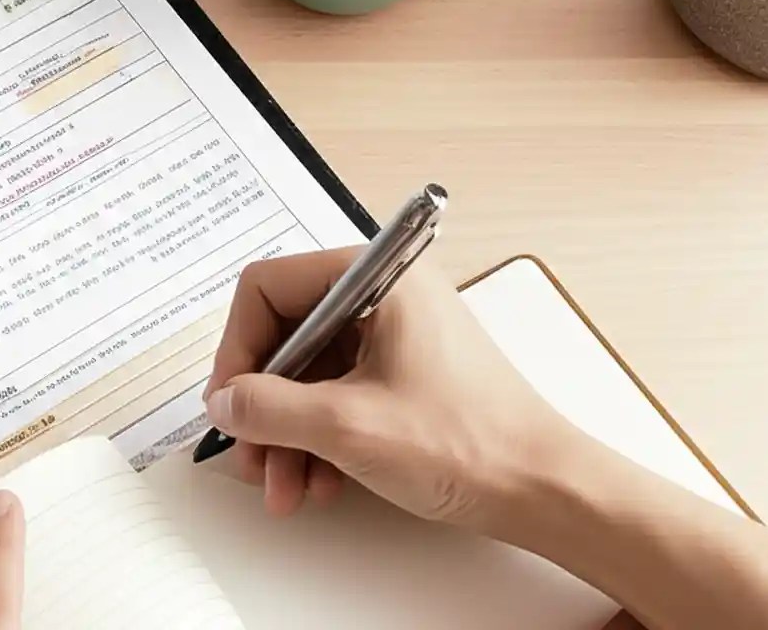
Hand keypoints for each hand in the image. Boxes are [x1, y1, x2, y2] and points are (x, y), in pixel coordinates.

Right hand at [203, 247, 580, 533]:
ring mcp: (397, 335)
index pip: (269, 287)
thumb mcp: (345, 425)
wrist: (543, 490)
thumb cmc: (467, 444)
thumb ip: (268, 408)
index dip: (237, 348)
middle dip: (263, 407)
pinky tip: (320, 484)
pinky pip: (339, 395)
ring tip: (286, 490)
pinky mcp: (406, 374)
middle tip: (253, 461)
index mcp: (376, 278)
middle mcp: (385, 295)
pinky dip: (319, 439)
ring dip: (287, 434)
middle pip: (288, 337)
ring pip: (310, 374)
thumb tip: (223, 402)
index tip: (228, 404)